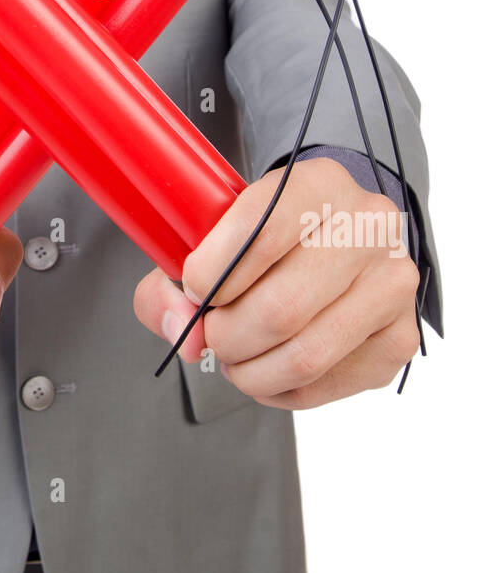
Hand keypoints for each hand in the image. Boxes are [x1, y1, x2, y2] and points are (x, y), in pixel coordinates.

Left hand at [133, 157, 420, 408]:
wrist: (335, 235)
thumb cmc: (270, 235)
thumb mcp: (217, 231)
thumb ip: (173, 279)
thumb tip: (183, 331)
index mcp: (321, 182)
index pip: (258, 231)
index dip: (211, 274)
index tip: (193, 291)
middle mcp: (369, 228)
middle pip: (280, 308)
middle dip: (226, 335)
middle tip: (211, 334)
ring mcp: (392, 285)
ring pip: (304, 356)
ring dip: (250, 371)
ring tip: (235, 357)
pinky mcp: (399, 337)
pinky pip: (324, 385)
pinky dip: (279, 390)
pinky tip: (268, 368)